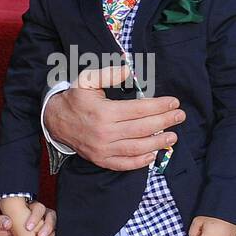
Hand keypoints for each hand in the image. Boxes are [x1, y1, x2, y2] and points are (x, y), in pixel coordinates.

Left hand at [0, 196, 55, 235]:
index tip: (28, 227)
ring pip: (54, 230)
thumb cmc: (6, 232)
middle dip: (46, 228)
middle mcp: (42, 217)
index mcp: (31, 210)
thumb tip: (7, 222)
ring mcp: (47, 229)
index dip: (35, 217)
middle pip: (51, 217)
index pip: (39, 208)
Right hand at [45, 66, 183, 170]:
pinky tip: (153, 154)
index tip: (174, 102)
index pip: (139, 109)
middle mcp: (105, 132)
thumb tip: (128, 72)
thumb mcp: (87, 80)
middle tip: (180, 117)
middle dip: (164, 122)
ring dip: (158, 143)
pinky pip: (124, 164)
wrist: (55, 121)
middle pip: (142, 128)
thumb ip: (108, 74)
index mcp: (104, 112)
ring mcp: (103, 149)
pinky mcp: (101, 159)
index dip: (159, 106)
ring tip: (173, 137)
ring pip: (136, 148)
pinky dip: (140, 162)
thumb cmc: (75, 98)